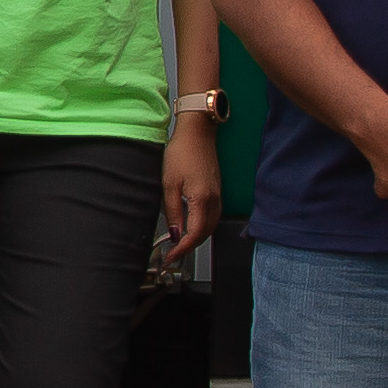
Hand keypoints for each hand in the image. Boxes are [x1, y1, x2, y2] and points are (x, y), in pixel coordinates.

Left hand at [156, 121, 220, 262]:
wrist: (197, 132)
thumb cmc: (183, 151)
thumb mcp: (169, 183)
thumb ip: (173, 211)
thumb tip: (175, 233)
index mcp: (203, 199)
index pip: (195, 234)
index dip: (182, 249)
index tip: (171, 256)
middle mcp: (214, 200)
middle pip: (205, 234)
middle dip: (189, 247)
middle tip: (172, 253)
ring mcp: (217, 196)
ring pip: (210, 227)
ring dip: (196, 238)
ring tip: (179, 243)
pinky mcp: (216, 191)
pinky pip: (212, 216)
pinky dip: (202, 227)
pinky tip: (191, 226)